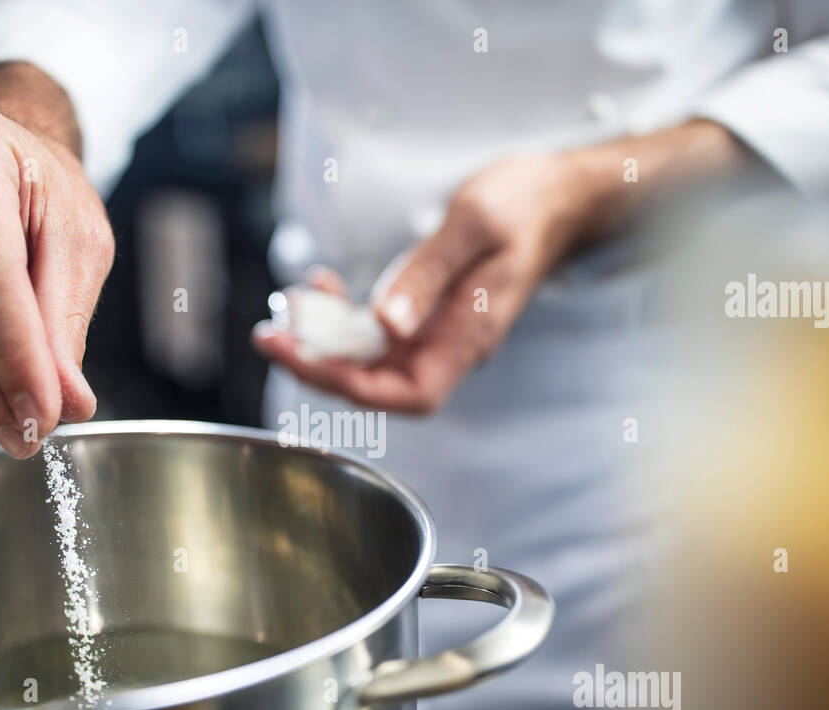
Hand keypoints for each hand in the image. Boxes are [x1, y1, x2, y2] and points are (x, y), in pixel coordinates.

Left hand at [254, 120, 747, 413]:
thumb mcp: (474, 225)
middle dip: (319, 365)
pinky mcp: (426, 315)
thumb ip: (427, 275)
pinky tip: (320, 290)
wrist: (557, 197)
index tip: (304, 355)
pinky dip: (342, 318)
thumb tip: (385, 324)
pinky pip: (377, 333)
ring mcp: (437, 333)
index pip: (407, 393)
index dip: (351, 385)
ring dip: (323, 342)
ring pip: (371, 361)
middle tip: (271, 334)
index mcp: (470, 335)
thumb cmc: (526, 205)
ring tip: (286, 309)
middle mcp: (451, 346)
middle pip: (378, 385)